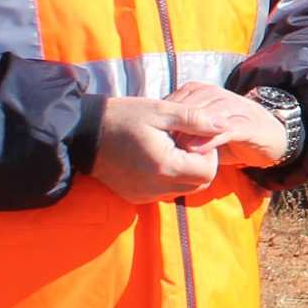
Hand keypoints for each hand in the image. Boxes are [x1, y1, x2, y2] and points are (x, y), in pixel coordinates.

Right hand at [90, 97, 221, 203]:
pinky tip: (157, 158)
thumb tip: (225, 124)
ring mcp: (144, 195)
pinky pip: (165, 192)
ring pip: (184, 190)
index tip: (194, 136)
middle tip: (185, 141)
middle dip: (201, 163)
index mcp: (164, 167)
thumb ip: (196, 119)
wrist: (82, 133)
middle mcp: (155, 188)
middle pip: (199, 184)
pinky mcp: (135, 196)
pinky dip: (169, 178)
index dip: (209, 153)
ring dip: (186, 171)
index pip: (208, 171)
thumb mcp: (161, 111)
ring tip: (170, 148)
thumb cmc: (123, 116)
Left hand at [165, 80, 290, 167]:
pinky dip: (213, 138)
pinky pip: (229, 129)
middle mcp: (220, 96)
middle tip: (160, 142)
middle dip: (176, 122)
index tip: (152, 133)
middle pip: (192, 103)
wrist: (274, 136)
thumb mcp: (204, 130)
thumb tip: (154, 136)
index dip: (165, 115)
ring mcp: (237, 109)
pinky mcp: (251, 126)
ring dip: (192, 130)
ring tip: (178, 146)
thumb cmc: (233, 134)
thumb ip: (182, 129)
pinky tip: (199, 150)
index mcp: (206, 93)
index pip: (180, 97)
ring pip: (209, 114)